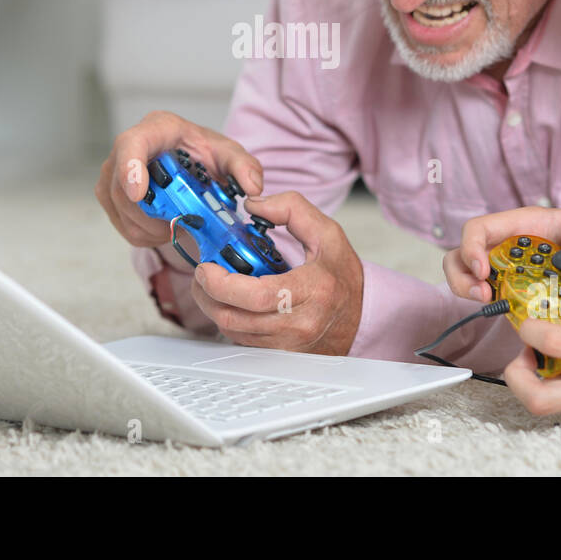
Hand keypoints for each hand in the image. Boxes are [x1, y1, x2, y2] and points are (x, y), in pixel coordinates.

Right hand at [94, 110, 263, 250]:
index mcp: (158, 128)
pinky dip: (147, 234)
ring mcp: (113, 172)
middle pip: (124, 188)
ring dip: (154, 227)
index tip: (140, 194)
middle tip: (185, 220)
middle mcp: (127, 147)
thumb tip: (253, 187)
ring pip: (123, 211)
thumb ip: (245, 167)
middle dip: (156, 213)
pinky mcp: (109, 195)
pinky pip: (123, 225)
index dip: (130, 168)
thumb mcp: (230, 156)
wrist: (189, 164)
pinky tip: (166, 225)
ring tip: (179, 220)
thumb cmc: (205, 155)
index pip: (132, 144)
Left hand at [189, 191, 363, 355]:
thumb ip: (291, 209)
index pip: (257, 295)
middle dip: (206, 295)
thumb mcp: (327, 232)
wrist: (359, 314)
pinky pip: (242, 342)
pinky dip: (230, 322)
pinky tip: (230, 304)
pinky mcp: (281, 355)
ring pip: (233, 332)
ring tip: (211, 286)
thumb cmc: (341, 275)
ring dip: (213, 309)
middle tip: (201, 274)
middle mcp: (300, 323)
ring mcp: (290, 344)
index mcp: (313, 289)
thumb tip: (254, 205)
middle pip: (235, 318)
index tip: (207, 267)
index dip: (222, 283)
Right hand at [444, 195, 560, 317]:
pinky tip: (522, 323)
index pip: (479, 229)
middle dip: (462, 276)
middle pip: (463, 257)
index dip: (471, 247)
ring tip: (493, 306)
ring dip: (471, 293)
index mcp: (526, 225)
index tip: (484, 270)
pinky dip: (502, 315)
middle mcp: (515, 250)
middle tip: (484, 295)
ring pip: (475, 282)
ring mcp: (520, 276)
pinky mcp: (532, 299)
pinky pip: (506, 307)